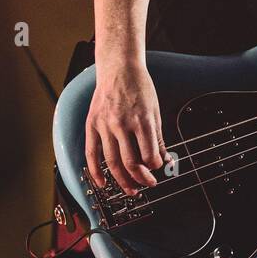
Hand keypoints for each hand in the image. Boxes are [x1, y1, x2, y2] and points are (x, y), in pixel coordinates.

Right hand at [85, 61, 166, 194]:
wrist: (119, 68)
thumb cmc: (139, 87)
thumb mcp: (155, 110)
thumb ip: (158, 137)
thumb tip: (164, 159)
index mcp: (142, 119)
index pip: (149, 154)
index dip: (155, 166)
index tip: (158, 168)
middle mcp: (122, 123)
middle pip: (130, 162)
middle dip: (141, 178)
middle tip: (148, 184)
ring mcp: (105, 125)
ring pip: (112, 162)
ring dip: (122, 180)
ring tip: (131, 189)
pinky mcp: (92, 124)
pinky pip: (92, 153)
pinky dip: (96, 171)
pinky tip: (103, 183)